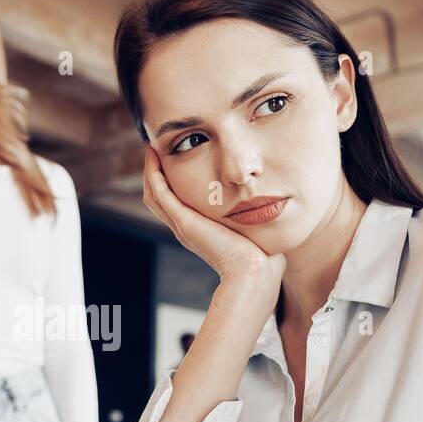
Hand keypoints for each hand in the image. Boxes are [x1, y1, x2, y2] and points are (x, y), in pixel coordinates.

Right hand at [142, 145, 284, 286]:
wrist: (253, 272)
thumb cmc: (260, 258)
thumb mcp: (252, 231)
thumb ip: (255, 218)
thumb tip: (272, 206)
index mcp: (197, 230)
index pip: (174, 203)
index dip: (169, 182)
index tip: (172, 159)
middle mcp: (184, 228)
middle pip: (157, 198)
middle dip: (154, 173)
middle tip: (154, 150)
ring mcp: (182, 225)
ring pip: (153, 194)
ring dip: (150, 170)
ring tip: (151, 149)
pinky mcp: (184, 222)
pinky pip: (160, 194)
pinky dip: (154, 174)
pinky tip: (154, 156)